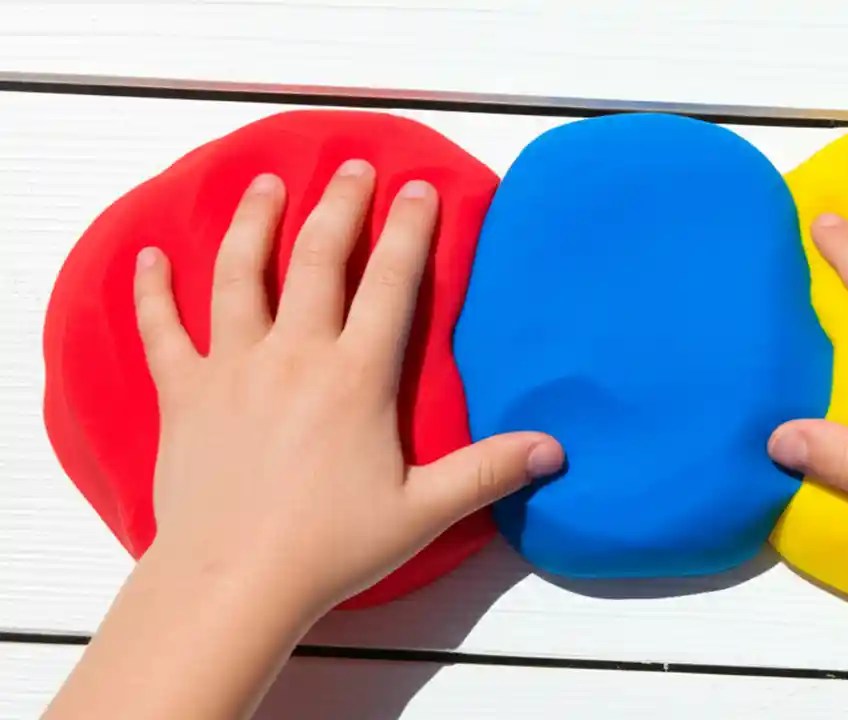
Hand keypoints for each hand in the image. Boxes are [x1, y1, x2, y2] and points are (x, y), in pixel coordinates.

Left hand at [134, 160, 563, 614]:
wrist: (235, 581)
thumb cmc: (330, 547)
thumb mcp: (423, 510)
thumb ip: (488, 471)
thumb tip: (554, 449)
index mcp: (356, 377)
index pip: (390, 284)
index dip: (407, 230)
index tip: (417, 188)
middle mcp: (294, 355)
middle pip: (318, 259)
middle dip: (339, 206)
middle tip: (352, 167)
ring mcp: (233, 368)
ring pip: (240, 275)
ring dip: (255, 223)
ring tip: (266, 184)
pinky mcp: (185, 393)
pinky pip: (162, 330)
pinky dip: (153, 291)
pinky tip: (150, 256)